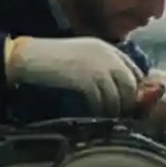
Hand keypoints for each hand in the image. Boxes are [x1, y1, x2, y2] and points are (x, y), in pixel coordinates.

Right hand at [5, 36, 142, 115]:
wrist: (30, 57)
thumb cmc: (54, 57)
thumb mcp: (84, 55)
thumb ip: (103, 66)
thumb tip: (121, 88)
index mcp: (108, 49)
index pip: (134, 70)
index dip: (135, 88)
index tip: (131, 101)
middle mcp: (108, 57)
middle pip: (130, 86)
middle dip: (128, 103)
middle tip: (123, 115)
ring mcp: (98, 69)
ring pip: (117, 96)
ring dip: (114, 110)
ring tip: (109, 118)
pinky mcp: (86, 81)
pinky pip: (101, 102)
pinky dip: (100, 111)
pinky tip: (96, 115)